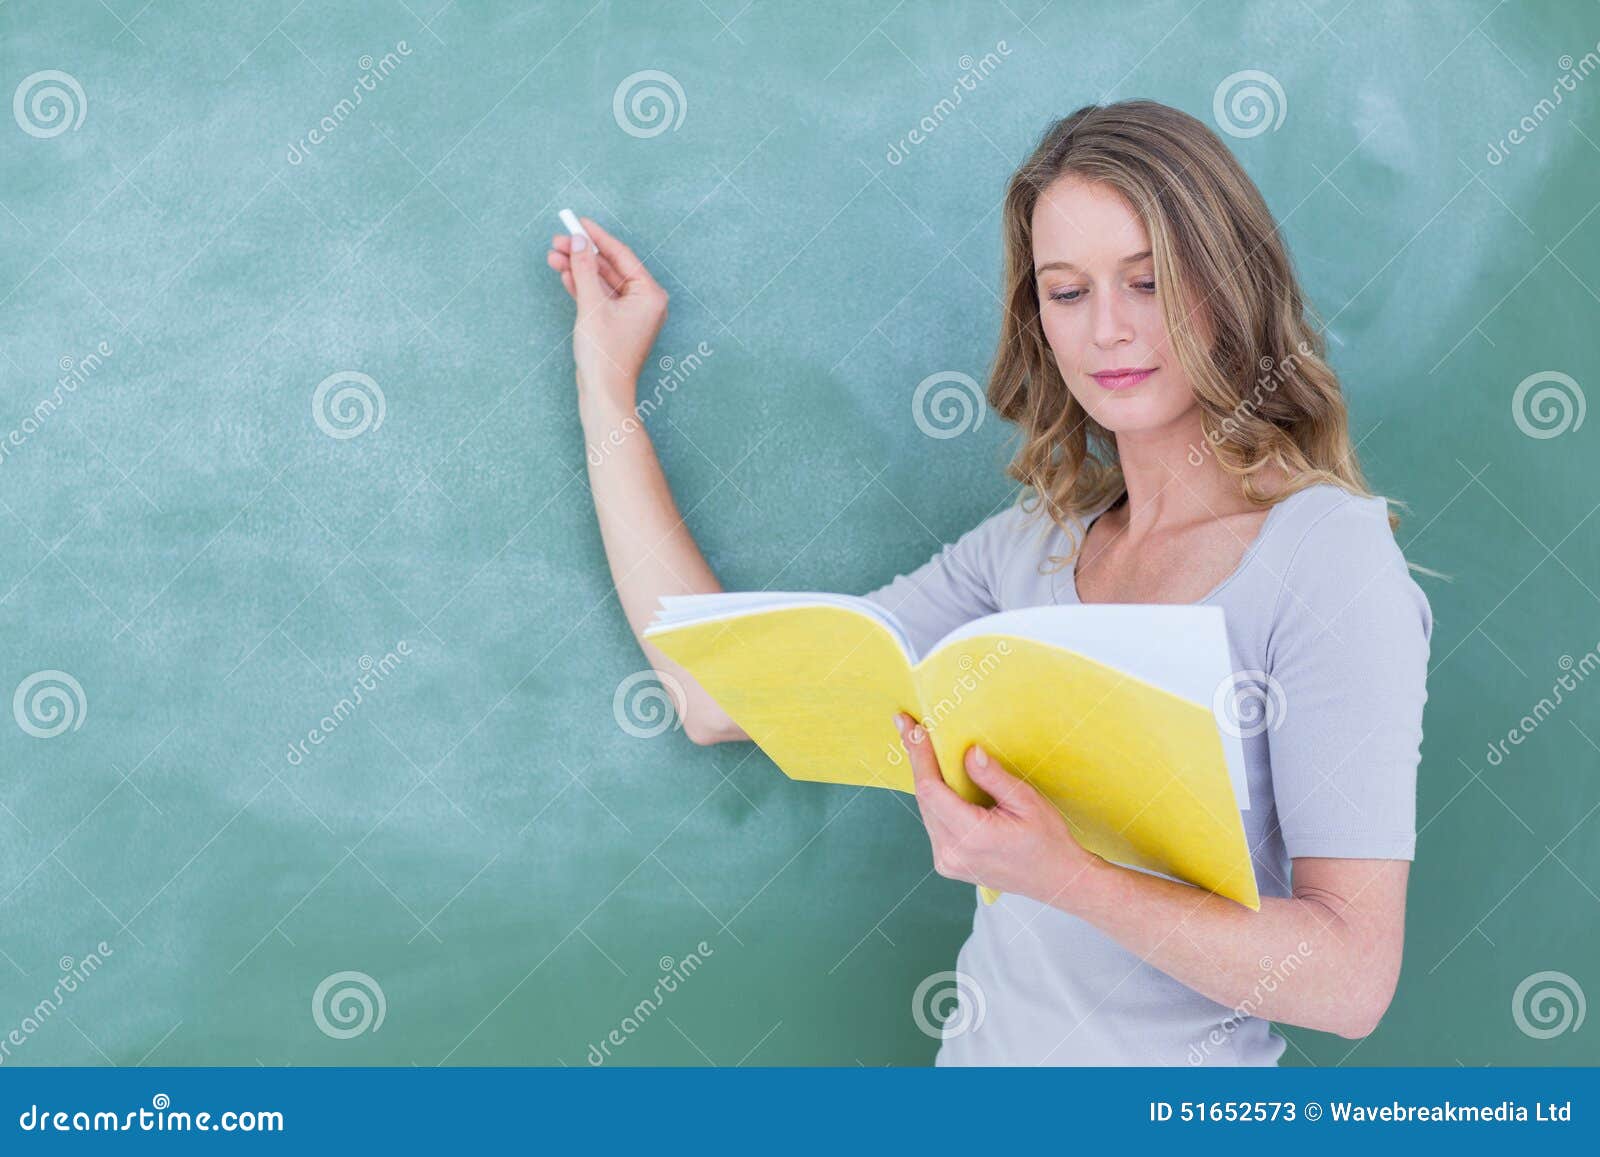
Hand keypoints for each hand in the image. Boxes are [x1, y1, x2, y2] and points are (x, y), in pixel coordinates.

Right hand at [546, 217, 667, 411]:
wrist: (603, 393)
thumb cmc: (605, 355)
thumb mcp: (591, 305)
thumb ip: (584, 270)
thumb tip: (578, 242)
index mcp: (650, 294)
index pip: (622, 255)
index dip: (598, 237)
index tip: (578, 222)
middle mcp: (645, 302)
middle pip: (611, 267)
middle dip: (583, 254)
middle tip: (558, 240)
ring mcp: (631, 313)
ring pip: (602, 282)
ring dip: (578, 269)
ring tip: (553, 256)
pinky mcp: (616, 324)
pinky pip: (599, 297)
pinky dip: (582, 286)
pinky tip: (564, 273)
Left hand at [894, 712, 1103, 908]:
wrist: (1056, 879)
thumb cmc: (1047, 840)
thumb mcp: (1027, 802)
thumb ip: (994, 777)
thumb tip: (968, 752)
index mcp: (971, 836)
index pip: (931, 790)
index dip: (919, 756)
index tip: (912, 728)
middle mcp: (951, 853)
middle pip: (924, 798)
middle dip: (918, 760)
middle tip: (910, 727)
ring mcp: (946, 861)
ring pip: (925, 809)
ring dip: (925, 777)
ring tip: (920, 745)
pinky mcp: (947, 863)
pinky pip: (933, 822)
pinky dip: (934, 797)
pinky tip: (937, 776)